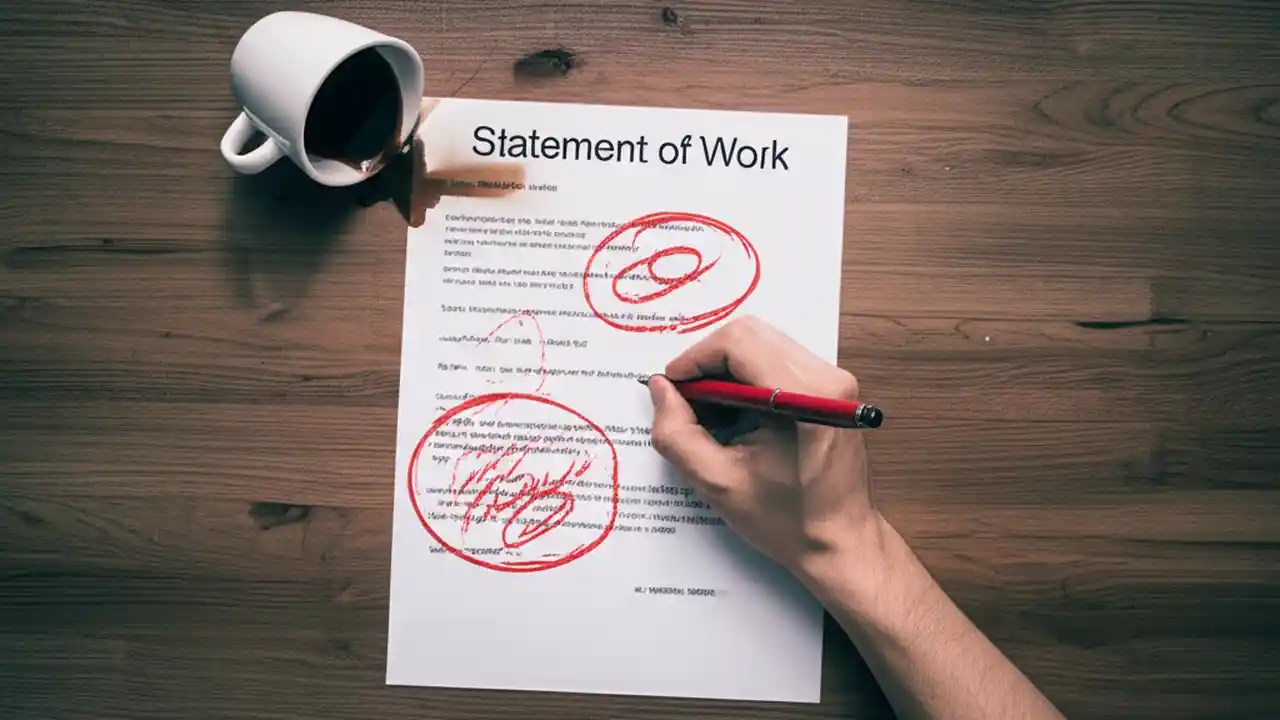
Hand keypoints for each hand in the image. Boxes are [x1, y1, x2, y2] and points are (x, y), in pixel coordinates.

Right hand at [646, 316, 882, 579]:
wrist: (840, 542)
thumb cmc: (786, 520)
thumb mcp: (717, 482)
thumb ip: (677, 433)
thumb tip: (660, 388)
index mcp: (805, 396)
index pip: (738, 343)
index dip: (694, 359)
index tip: (671, 388)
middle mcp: (827, 377)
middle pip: (750, 334)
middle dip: (708, 361)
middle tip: (687, 401)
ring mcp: (834, 379)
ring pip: (763, 342)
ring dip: (726, 369)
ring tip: (712, 413)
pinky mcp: (833, 387)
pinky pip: (778, 358)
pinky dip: (746, 376)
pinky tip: (737, 414)